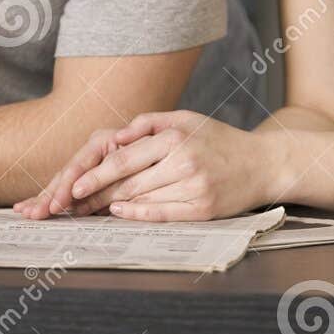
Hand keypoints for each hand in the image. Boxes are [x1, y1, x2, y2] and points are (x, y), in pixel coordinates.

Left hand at [35, 111, 275, 221]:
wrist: (263, 164)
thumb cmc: (219, 139)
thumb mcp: (186, 118)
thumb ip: (149, 122)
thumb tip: (116, 136)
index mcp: (175, 137)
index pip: (124, 160)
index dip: (95, 175)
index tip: (73, 186)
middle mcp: (184, 162)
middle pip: (127, 183)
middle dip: (95, 196)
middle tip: (71, 204)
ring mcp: (194, 188)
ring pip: (141, 200)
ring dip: (111, 206)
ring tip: (88, 209)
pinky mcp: (203, 210)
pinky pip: (162, 214)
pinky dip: (137, 215)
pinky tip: (120, 212)